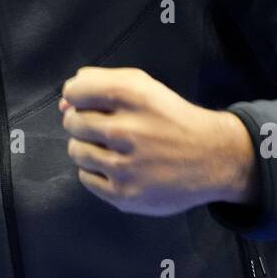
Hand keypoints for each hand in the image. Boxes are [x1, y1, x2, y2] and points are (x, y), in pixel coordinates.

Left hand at [59, 66, 257, 215]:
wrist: (212, 159)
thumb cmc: (171, 118)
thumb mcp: (144, 87)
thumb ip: (100, 82)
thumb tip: (64, 100)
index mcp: (133, 96)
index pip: (74, 92)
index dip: (76, 96)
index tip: (88, 103)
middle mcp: (127, 130)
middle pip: (72, 122)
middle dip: (82, 122)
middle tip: (107, 128)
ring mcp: (125, 166)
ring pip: (76, 150)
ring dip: (88, 147)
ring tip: (113, 149)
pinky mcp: (124, 195)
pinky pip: (85, 178)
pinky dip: (96, 172)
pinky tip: (118, 167)